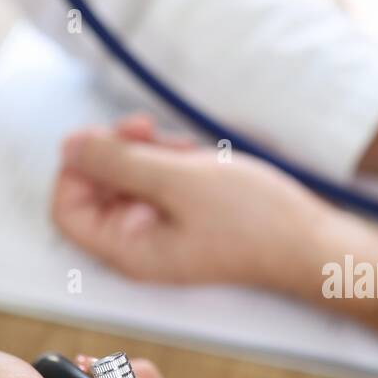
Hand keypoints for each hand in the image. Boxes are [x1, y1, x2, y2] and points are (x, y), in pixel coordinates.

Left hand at [53, 116, 337, 291]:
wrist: (310, 241)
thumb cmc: (252, 219)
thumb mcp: (179, 179)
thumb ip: (118, 163)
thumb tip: (69, 147)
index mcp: (129, 248)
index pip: (67, 210)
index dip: (76, 169)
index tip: (101, 138)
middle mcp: (140, 247)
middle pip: (97, 193)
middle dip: (115, 154)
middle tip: (144, 129)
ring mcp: (165, 234)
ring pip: (129, 184)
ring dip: (146, 155)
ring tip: (180, 144)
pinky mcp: (187, 221)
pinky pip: (159, 188)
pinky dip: (169, 165)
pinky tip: (194, 155)